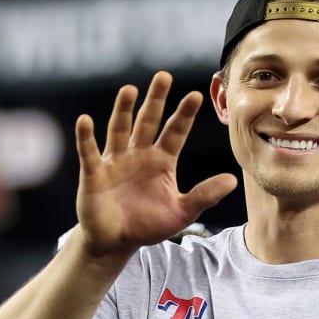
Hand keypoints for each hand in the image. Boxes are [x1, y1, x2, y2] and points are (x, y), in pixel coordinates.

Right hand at [74, 71, 237, 256]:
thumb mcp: (181, 212)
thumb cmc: (147, 225)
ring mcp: (115, 161)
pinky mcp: (94, 173)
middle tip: (164, 76)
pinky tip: (85, 121)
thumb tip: (233, 181)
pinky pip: (90, 152)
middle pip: (148, 122)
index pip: (175, 132)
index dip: (184, 114)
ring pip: (119, 130)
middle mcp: (138, 154)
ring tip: (129, 90)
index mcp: (161, 160)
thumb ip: (205, 195)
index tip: (196, 96)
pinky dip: (86, 137)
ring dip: (123, 110)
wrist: (116, 242)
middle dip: (155, 100)